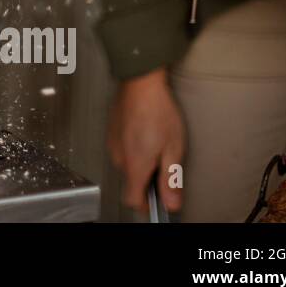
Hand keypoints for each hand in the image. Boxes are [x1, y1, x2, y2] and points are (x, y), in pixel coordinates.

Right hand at [108, 67, 184, 213]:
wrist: (140, 81)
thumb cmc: (157, 110)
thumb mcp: (173, 149)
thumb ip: (170, 179)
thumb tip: (171, 202)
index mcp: (134, 165)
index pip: (133, 200)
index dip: (147, 206)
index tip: (160, 201)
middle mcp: (119, 157)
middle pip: (131, 182)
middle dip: (147, 180)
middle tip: (165, 165)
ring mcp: (113, 144)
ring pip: (127, 165)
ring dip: (141, 163)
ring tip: (158, 144)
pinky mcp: (112, 132)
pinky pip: (122, 150)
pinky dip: (134, 149)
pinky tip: (147, 134)